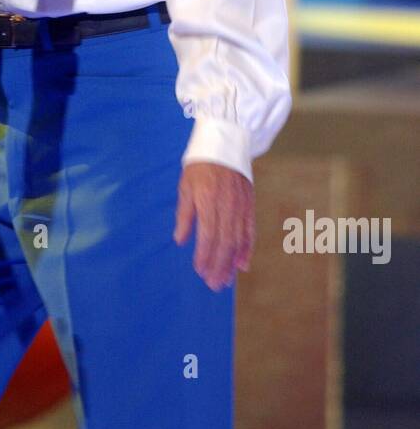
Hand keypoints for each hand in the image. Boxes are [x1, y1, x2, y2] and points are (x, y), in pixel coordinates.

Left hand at [173, 161, 254, 291]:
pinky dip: (247, 249)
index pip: (208, 235)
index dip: (205, 256)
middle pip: (225, 242)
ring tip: (225, 281)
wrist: (225, 143)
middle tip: (214, 285)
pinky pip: (249, 231)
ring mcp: (241, 205)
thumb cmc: (200, 166)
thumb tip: (180, 241)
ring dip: (231, 263)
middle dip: (219, 266)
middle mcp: (227, 205)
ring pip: (238, 240)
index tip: (200, 271)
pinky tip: (242, 265)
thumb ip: (184, 215)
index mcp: (208, 200)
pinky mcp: (249, 204)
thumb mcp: (185, 187)